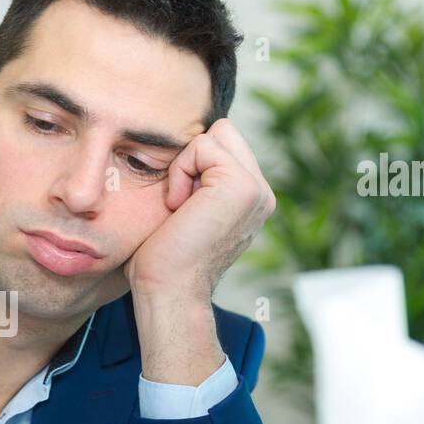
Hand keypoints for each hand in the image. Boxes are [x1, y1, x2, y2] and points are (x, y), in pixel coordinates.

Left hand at [124, 118, 276, 307]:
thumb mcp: (186, 211)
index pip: (223, 144)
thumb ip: (198, 181)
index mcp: (250, 199)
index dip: (191, 163)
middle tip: (180, 203)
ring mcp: (256, 189)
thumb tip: (184, 147)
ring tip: (180, 207)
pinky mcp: (242, 185)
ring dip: (185, 166)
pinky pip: (203, 145)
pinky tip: (179, 207)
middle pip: (223, 132)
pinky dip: (181, 172)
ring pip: (215, 134)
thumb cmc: (163, 262)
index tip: (179, 206)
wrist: (168, 292)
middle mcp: (261, 193)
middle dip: (192, 158)